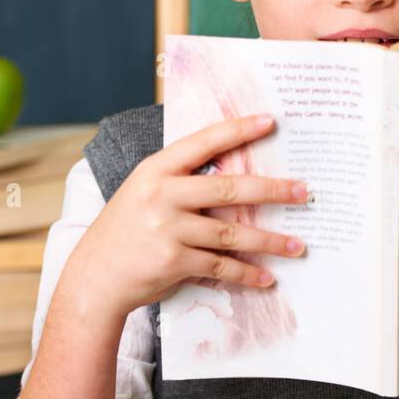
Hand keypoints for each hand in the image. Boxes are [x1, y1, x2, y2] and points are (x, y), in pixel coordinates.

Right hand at [61, 113, 309, 322]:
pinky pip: (220, 266)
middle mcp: (162, 194)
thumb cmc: (126, 232)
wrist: (94, 277)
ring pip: (232, 232)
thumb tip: (237, 180)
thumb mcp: (145, 193)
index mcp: (156, 170)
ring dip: (269, 241)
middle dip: (273, 190)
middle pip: (229, 188)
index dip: (239, 130)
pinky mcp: (172, 261)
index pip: (204, 142)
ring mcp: (167, 228)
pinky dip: (246, 273)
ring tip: (297, 246)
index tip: (272, 121)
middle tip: (304, 192)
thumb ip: (182, 183)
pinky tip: (266, 277)